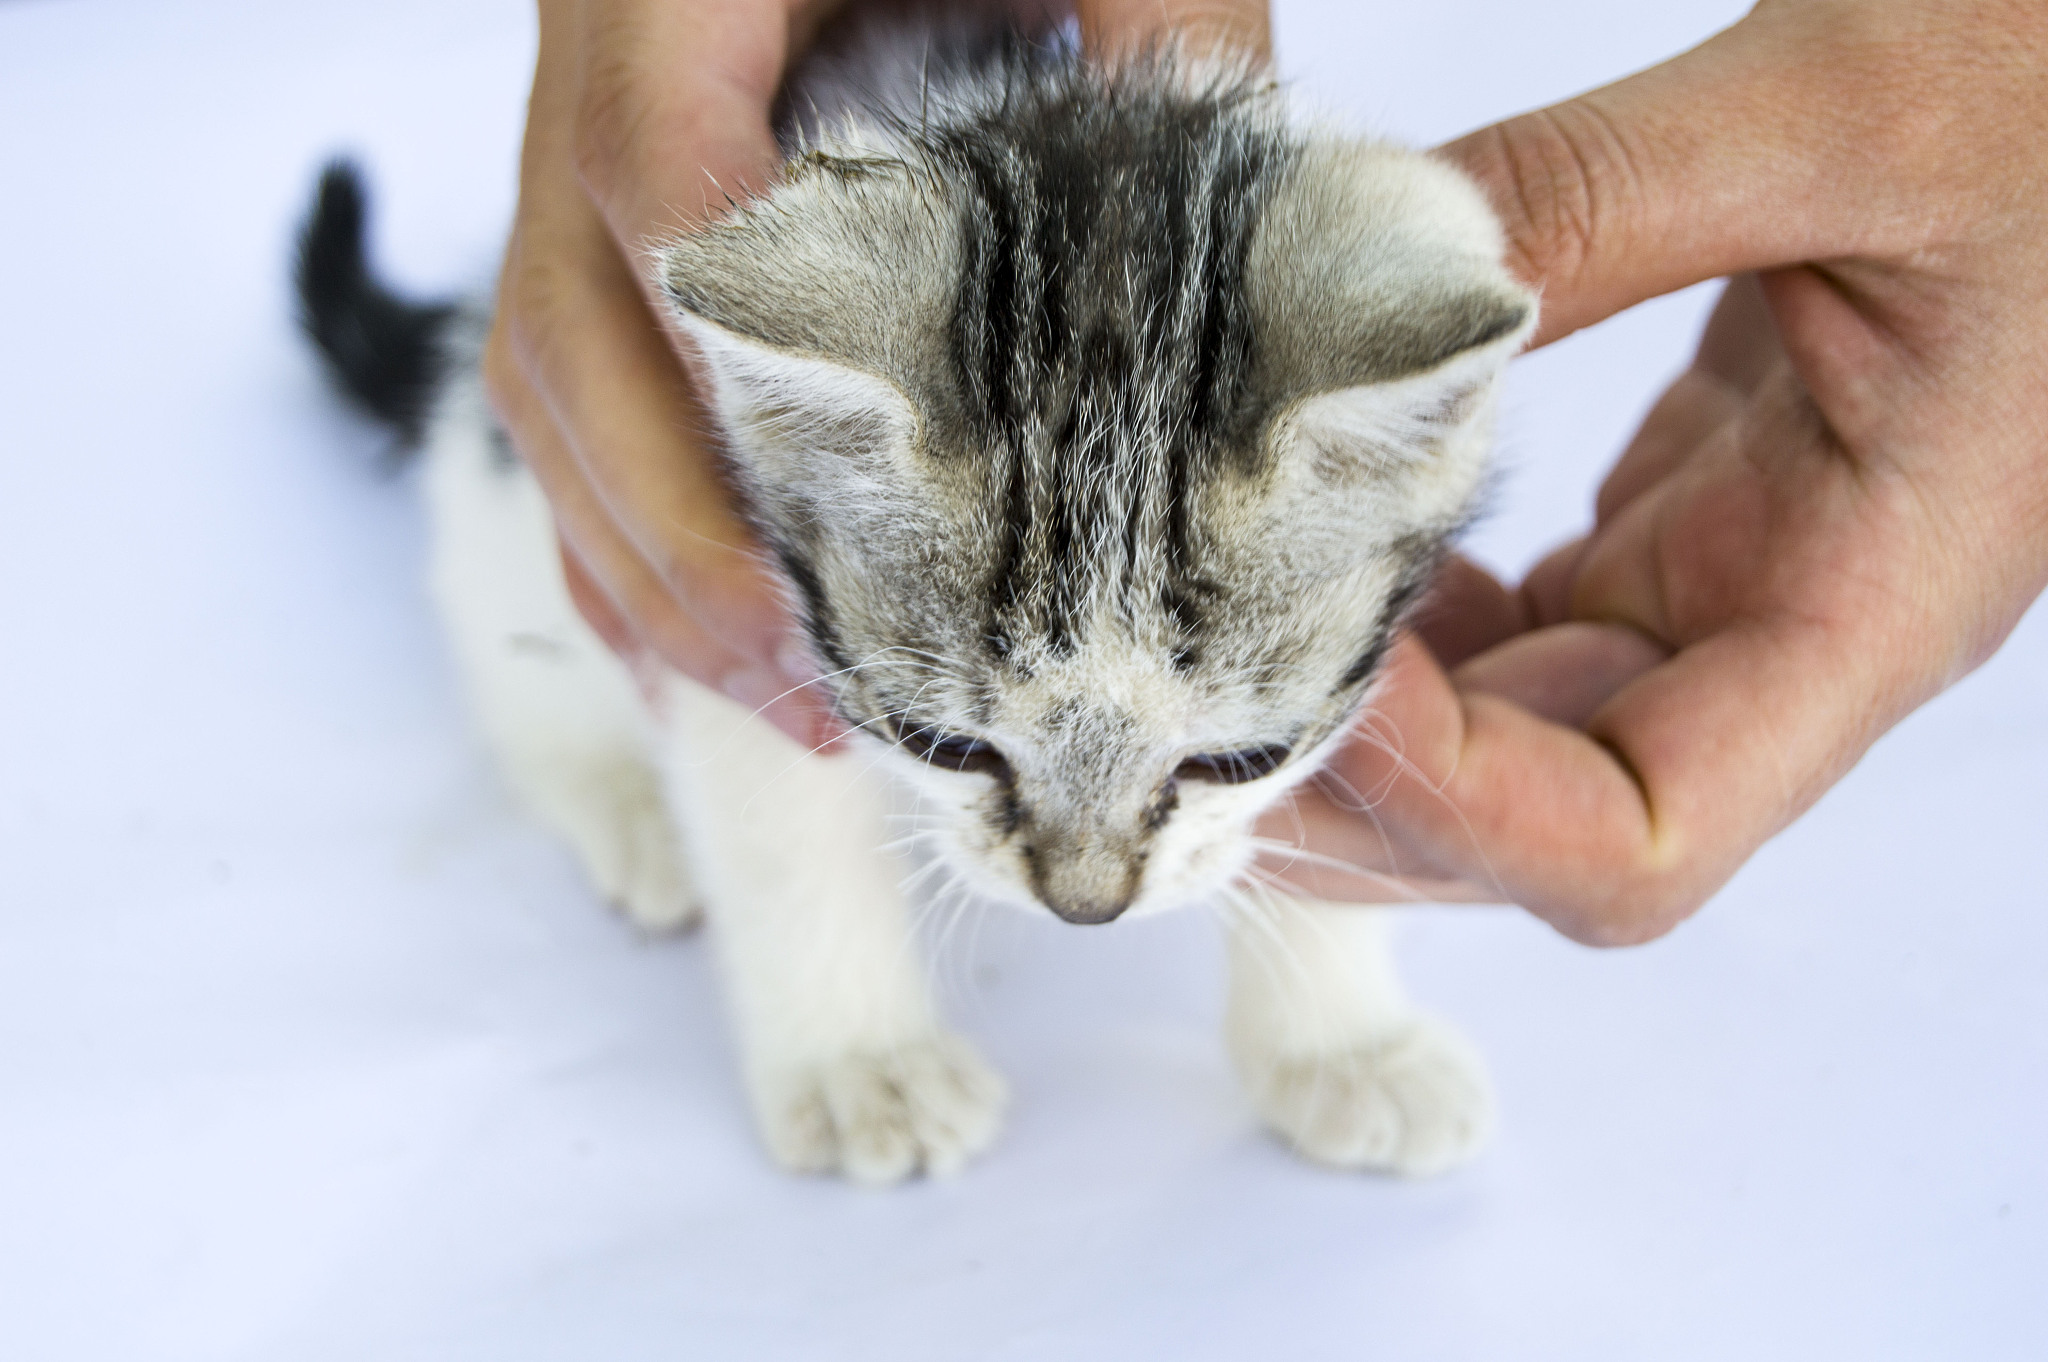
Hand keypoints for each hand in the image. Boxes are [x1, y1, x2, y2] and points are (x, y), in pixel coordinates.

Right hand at [483, 0, 1269, 749]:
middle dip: (677, 531)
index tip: (846, 512)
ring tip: (783, 700)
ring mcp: (576, 153)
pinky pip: (565, 393)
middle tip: (811, 678)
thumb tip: (1259, 228)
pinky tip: (718, 636)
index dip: (735, 355)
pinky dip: (627, 526)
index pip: (653, 164)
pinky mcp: (602, 220)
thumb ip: (1163, 17)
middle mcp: (588, 73)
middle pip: (562, 330)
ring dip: (646, 561)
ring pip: (547, 387)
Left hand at [1268, 0, 2047, 943]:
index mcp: (1872, 604)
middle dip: (1358, 783)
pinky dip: (1411, 602)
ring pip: (1517, 733)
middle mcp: (1792, 632)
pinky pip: (1525, 623)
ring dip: (1369, 701)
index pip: (1635, 846)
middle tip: (1195, 666)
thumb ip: (1599, 197)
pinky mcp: (1694, 514)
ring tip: (1229, 596)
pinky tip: (1330, 517)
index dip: (1450, 804)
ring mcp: (1737, 580)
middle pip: (1539, 827)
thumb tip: (1366, 277)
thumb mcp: (1843, 107)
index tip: (1309, 668)